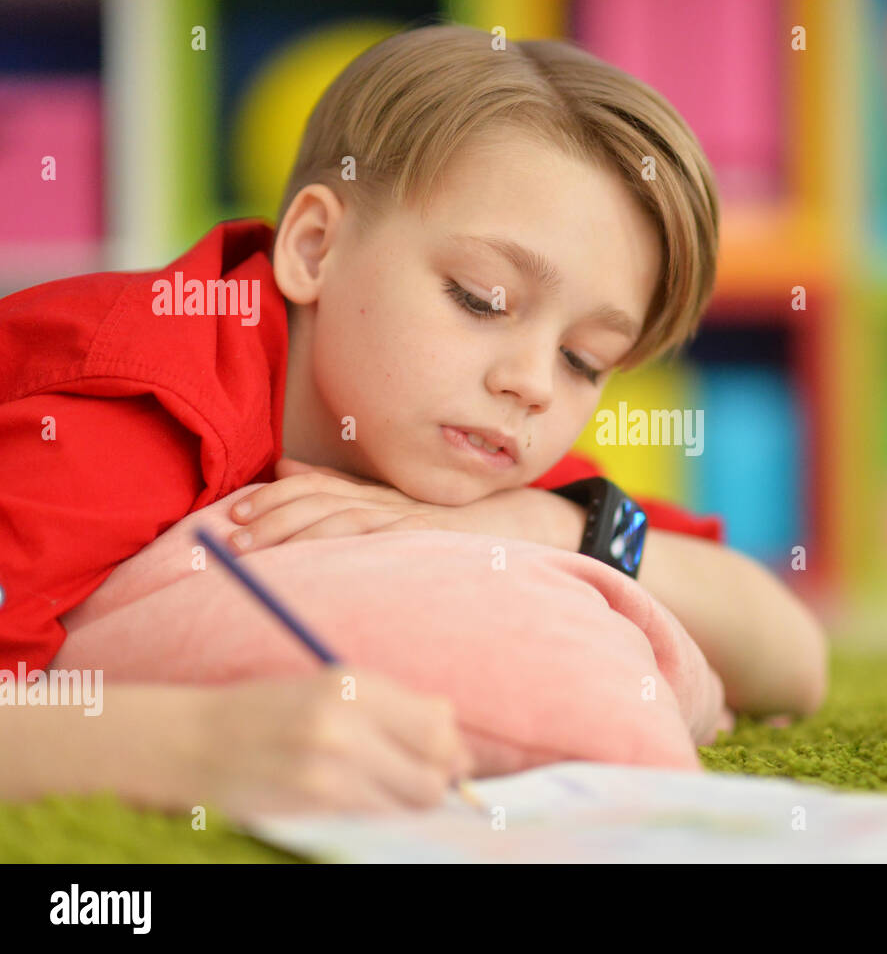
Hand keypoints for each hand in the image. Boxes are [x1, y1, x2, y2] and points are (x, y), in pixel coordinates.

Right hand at [191, 669, 475, 821]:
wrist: (193, 743)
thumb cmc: (270, 715)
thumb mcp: (333, 691)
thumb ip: (394, 709)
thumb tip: (455, 738)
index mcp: (354, 683)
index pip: (438, 723)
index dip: (451, 747)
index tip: (449, 759)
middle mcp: (346, 720)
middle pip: (435, 763)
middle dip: (438, 778)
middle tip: (423, 783)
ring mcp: (331, 764)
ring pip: (413, 796)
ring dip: (409, 800)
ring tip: (382, 791)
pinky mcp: (316, 801)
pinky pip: (379, 815)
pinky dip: (380, 813)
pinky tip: (358, 801)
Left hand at [226, 457, 438, 552]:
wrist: (519, 523)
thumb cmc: (455, 524)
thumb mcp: (396, 506)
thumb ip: (344, 491)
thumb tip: (285, 468)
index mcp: (376, 494)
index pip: (317, 485)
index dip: (273, 495)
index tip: (235, 512)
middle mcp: (386, 500)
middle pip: (318, 500)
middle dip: (269, 517)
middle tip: (229, 539)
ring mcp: (406, 518)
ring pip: (339, 519)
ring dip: (291, 534)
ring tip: (252, 552)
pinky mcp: (426, 536)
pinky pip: (376, 538)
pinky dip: (342, 543)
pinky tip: (314, 556)